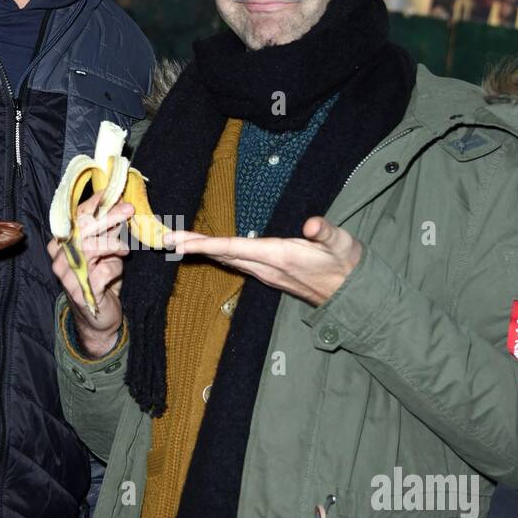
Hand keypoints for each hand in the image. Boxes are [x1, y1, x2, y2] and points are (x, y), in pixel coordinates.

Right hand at [47, 189, 132, 352]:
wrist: (98, 318)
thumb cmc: (100, 279)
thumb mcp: (105, 251)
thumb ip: (108, 231)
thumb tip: (121, 204)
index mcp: (63, 242)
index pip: (77, 216)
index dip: (94, 203)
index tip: (111, 192)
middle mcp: (60, 256)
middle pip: (83, 229)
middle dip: (108, 216)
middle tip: (129, 209)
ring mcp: (67, 274)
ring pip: (90, 248)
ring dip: (112, 245)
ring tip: (125, 249)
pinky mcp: (79, 291)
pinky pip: (101, 272)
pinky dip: (114, 269)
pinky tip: (117, 271)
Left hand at [161, 215, 362, 307]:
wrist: (351, 292)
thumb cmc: (346, 264)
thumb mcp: (342, 243)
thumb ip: (326, 232)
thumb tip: (312, 225)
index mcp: (279, 256)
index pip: (235, 248)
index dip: (206, 244)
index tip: (181, 241)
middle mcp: (267, 267)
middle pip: (223, 255)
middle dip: (194, 246)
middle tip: (166, 237)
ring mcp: (266, 273)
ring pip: (228, 259)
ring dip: (203, 250)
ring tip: (178, 241)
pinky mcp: (269, 273)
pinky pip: (236, 261)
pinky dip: (218, 253)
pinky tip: (208, 249)